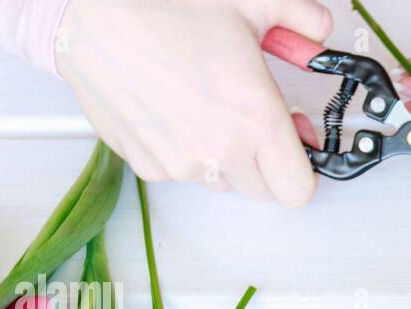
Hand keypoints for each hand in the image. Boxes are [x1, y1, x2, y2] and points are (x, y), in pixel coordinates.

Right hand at [55, 0, 330, 203]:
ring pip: (221, 181)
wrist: (92, 12)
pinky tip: (174, 109)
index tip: (297, 146)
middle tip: (253, 118)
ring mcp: (181, 164)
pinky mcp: (146, 164)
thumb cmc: (164, 6)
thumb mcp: (250, 2)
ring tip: (208, 106)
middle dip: (266, 160)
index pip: (299, 189)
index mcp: (257, 121)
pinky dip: (185, 150)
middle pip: (263, 189)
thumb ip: (300, 20)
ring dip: (225, 156)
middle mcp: (221, 152)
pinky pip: (181, 171)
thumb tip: (319, 32)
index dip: (304, 168)